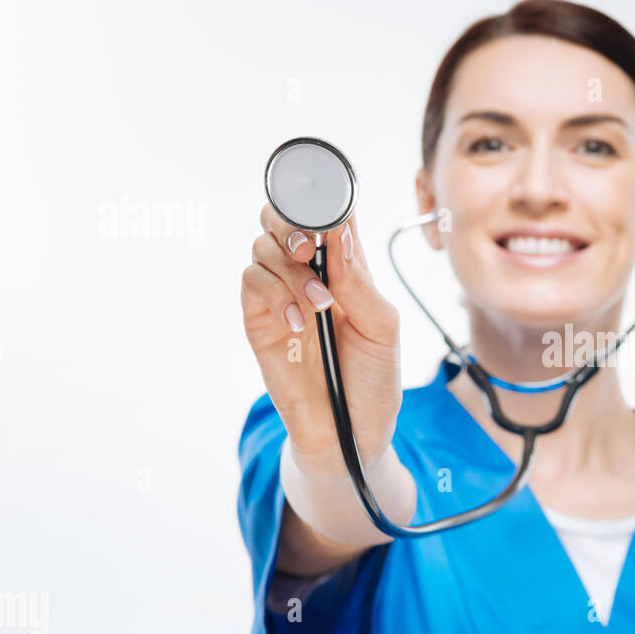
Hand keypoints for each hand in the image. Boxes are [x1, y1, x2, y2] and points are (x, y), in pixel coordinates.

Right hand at [240, 205, 401, 473]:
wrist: (349, 434)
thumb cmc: (372, 382)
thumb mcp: (382, 329)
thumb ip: (360, 282)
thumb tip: (340, 232)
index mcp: (348, 269)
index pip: (332, 216)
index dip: (326, 199)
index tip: (328, 201)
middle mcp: (312, 275)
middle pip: (285, 218)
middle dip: (293, 221)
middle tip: (312, 248)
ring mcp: (282, 296)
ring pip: (264, 247)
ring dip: (291, 268)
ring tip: (320, 305)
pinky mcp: (259, 321)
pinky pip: (252, 284)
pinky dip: (274, 294)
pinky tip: (300, 323)